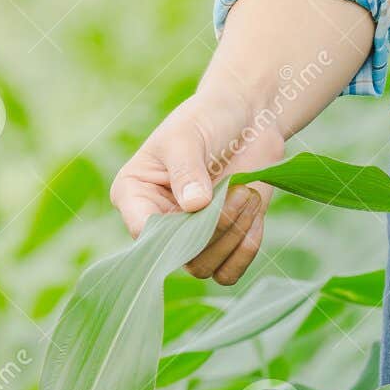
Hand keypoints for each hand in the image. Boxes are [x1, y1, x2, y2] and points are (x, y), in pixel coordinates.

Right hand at [110, 89, 283, 284]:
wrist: (248, 118)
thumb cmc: (207, 119)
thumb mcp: (187, 137)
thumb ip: (186, 170)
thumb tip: (193, 206)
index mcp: (135, 195)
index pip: (142, 231)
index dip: (170, 231)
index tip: (199, 206)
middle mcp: (159, 223)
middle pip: (178, 254)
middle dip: (214, 228)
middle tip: (238, 190)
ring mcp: (192, 236)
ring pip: (205, 267)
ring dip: (233, 236)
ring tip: (247, 193)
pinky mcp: (223, 243)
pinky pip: (229, 271)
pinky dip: (246, 249)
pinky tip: (254, 213)